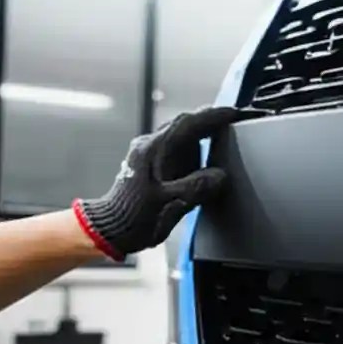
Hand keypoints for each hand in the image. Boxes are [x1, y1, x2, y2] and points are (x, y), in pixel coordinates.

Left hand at [73, 106, 237, 259]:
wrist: (109, 229)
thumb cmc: (134, 217)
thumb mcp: (170, 204)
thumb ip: (196, 187)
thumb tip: (220, 176)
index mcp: (155, 150)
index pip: (189, 123)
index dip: (214, 116)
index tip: (233, 113)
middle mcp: (149, 146)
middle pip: (184, 125)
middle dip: (208, 123)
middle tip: (232, 125)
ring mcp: (147, 154)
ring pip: (178, 136)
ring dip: (199, 136)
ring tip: (220, 143)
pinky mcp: (148, 164)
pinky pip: (173, 149)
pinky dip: (190, 150)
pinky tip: (200, 163)